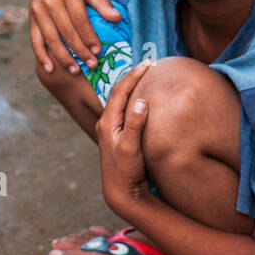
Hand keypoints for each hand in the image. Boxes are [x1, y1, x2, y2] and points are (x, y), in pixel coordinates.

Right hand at [29, 0, 122, 73]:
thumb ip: (101, 3)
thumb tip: (117, 18)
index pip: (80, 18)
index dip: (89, 36)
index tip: (98, 51)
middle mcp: (50, 0)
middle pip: (66, 31)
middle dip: (80, 50)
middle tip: (92, 65)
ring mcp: (37, 10)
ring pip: (51, 39)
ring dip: (63, 57)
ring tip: (76, 71)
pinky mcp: (31, 20)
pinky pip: (35, 40)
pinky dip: (42, 56)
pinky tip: (50, 69)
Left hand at [98, 58, 155, 209]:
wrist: (120, 192)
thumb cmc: (126, 171)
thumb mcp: (130, 148)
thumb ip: (134, 125)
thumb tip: (140, 101)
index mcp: (108, 122)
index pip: (121, 90)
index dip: (134, 75)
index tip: (149, 62)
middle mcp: (105, 122)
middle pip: (118, 91)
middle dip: (133, 76)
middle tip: (149, 63)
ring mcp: (109, 129)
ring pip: (120, 100)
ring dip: (132, 86)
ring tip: (145, 75)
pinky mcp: (116, 135)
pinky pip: (123, 109)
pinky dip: (131, 99)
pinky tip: (140, 98)